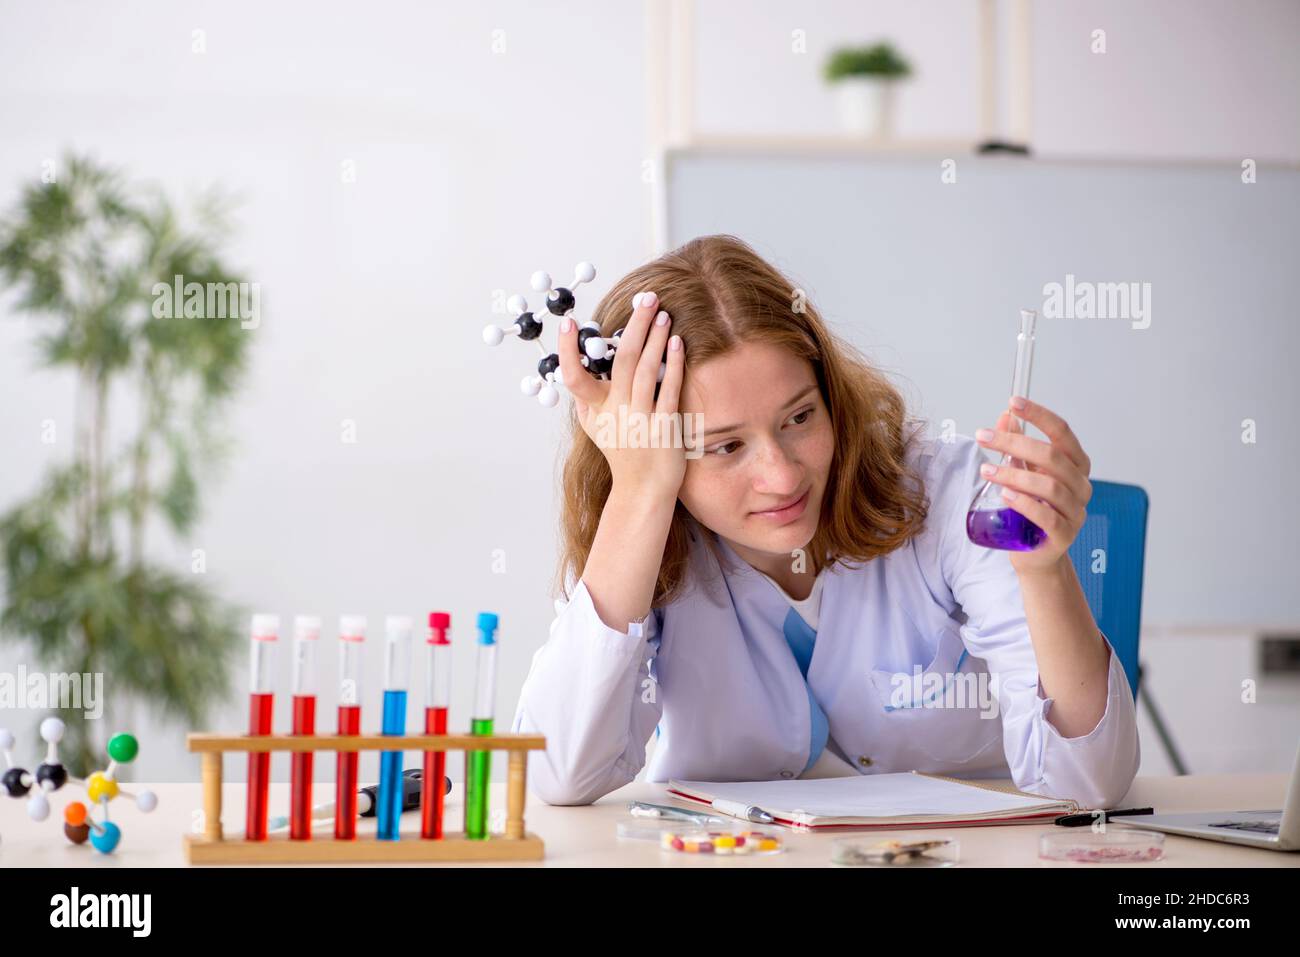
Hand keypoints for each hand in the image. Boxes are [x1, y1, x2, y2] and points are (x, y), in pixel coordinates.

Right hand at [558, 289, 687, 498]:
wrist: (642, 490)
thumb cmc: (620, 454)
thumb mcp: (594, 428)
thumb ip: (585, 398)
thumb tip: (576, 365)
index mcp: (595, 410)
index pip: (573, 377)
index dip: (568, 350)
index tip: (569, 323)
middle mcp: (616, 412)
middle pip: (623, 360)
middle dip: (635, 324)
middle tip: (646, 297)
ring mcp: (641, 419)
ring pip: (647, 370)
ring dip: (656, 337)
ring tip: (663, 313)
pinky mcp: (665, 427)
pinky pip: (670, 389)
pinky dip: (673, 363)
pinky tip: (677, 342)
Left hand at [974, 396, 1092, 573]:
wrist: (1038, 553)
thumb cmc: (1033, 510)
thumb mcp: (1025, 473)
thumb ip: (1017, 446)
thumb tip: (1005, 416)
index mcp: (1075, 465)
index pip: (1062, 433)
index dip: (1039, 415)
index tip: (1013, 403)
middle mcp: (1080, 485)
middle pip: (1052, 456)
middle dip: (1015, 442)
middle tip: (983, 437)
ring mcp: (1075, 512)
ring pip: (1049, 486)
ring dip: (1014, 474)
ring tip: (986, 470)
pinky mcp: (1064, 536)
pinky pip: (1048, 517)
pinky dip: (1025, 504)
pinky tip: (1005, 495)